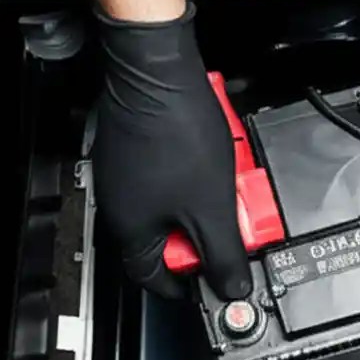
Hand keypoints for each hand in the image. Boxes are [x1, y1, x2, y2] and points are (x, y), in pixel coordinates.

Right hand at [91, 4, 251, 300]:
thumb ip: (224, 255)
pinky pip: (177, 175)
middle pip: (173, 239)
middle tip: (236, 222)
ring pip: (180, 204)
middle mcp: (123, 205)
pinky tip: (222, 158)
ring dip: (210, 200)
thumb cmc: (174, 133)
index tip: (218, 276)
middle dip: (209, 232)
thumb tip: (233, 289)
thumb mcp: (213, 208)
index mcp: (132, 229)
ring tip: (234, 185)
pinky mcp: (143, 148)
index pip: (156, 279)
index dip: (191, 283)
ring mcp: (131, 174)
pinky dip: (202, 175)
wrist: (159, 70)